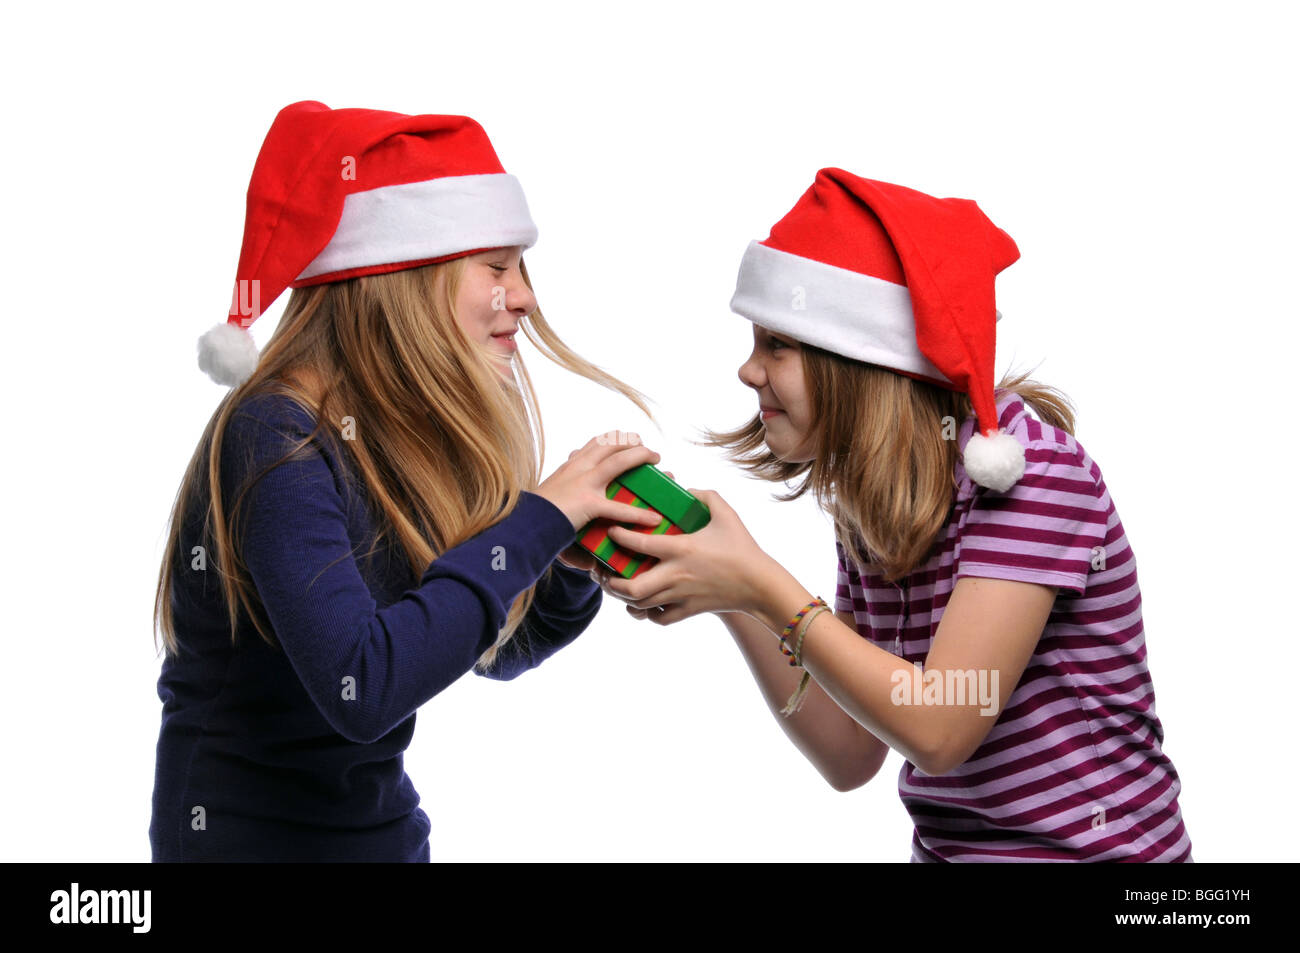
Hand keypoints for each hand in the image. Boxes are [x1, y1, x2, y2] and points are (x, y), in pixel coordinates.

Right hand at [538, 431, 665, 534]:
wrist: (523, 524)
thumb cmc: (534, 514)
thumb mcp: (553, 501)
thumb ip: (569, 506)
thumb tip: (577, 515)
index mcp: (569, 466)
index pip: (594, 443)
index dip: (613, 439)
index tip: (625, 438)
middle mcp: (577, 468)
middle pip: (610, 443)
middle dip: (632, 441)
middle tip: (647, 447)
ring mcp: (584, 483)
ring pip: (618, 461)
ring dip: (640, 457)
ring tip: (657, 460)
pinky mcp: (588, 503)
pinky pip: (618, 507)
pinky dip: (638, 514)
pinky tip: (653, 518)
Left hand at [590, 487, 773, 624]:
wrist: (760, 584)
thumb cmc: (743, 547)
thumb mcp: (726, 514)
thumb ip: (705, 495)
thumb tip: (687, 488)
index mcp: (681, 549)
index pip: (639, 544)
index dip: (619, 536)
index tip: (610, 529)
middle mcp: (676, 575)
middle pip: (631, 587)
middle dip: (611, 582)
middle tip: (602, 571)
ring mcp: (681, 596)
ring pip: (640, 605)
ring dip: (623, 598)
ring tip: (615, 587)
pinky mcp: (689, 611)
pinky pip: (659, 619)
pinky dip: (646, 613)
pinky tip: (643, 604)